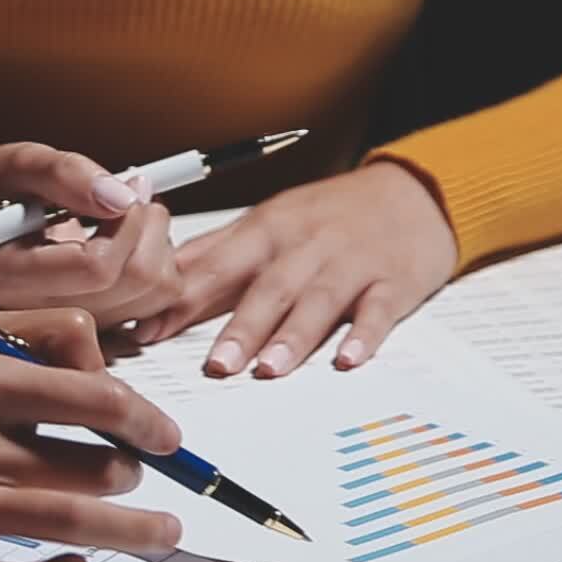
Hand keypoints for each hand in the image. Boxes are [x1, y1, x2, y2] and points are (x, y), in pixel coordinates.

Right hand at [0, 143, 180, 327]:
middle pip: (136, 282)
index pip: (97, 268)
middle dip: (147, 225)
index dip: (125, 221)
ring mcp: (79, 318)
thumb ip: (65, 174)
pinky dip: (162, 261)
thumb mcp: (19, 164)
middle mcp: (46, 309)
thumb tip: (119, 197)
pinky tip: (133, 238)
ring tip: (130, 212)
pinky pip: (162, 299)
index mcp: (14, 278)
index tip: (121, 189)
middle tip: (132, 190)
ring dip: (159, 241)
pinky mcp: (106, 317)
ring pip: (158, 291)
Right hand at [0, 308, 184, 561]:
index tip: (163, 434)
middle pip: (90, 466)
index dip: (141, 418)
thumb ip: (45, 336)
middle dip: (131, 474)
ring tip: (159, 531)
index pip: (89, 396)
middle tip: (141, 476)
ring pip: (70, 522)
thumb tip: (106, 371)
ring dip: (129, 529)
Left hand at [136, 162, 456, 376]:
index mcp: (266, 231)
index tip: (148, 332)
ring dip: (294, 335)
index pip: (216, 268)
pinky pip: (378, 311)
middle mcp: (305, 246)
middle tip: (215, 365)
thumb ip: (215, 252)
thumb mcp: (268, 221)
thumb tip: (158, 277)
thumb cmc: (329, 214)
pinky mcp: (392, 281)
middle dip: (240, 327)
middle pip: (268, 287)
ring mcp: (350, 264)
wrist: (412, 193)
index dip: (180, 301)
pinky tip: (349, 360)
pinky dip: (365, 335)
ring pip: (318, 300)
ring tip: (270, 369)